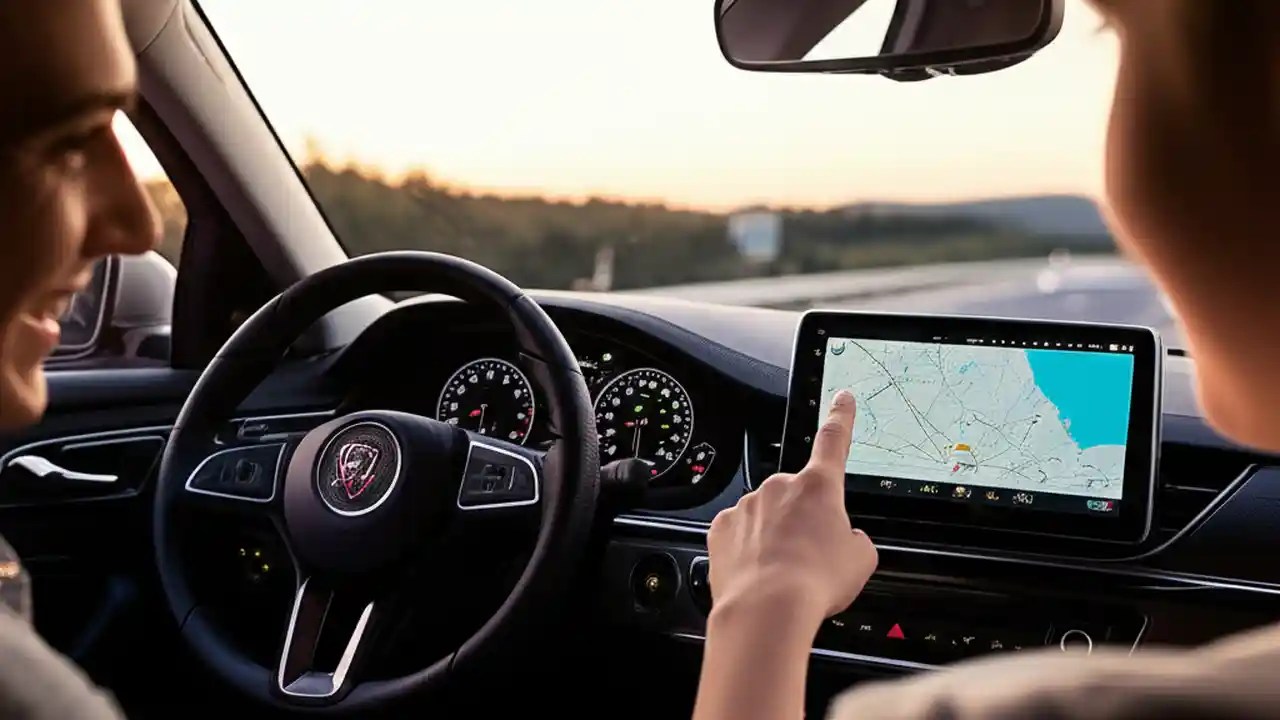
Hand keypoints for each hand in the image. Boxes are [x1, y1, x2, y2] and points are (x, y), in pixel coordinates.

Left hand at [707, 390, 876, 629]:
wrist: (766, 609)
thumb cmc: (815, 583)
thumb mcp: (860, 561)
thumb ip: (855, 540)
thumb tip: (846, 541)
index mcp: (820, 487)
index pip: (834, 440)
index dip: (840, 417)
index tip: (841, 398)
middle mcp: (780, 487)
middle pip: (797, 498)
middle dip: (802, 521)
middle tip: (809, 557)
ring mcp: (748, 505)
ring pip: (766, 517)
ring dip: (775, 538)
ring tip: (784, 574)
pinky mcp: (722, 527)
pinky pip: (739, 534)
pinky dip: (748, 551)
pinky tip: (759, 574)